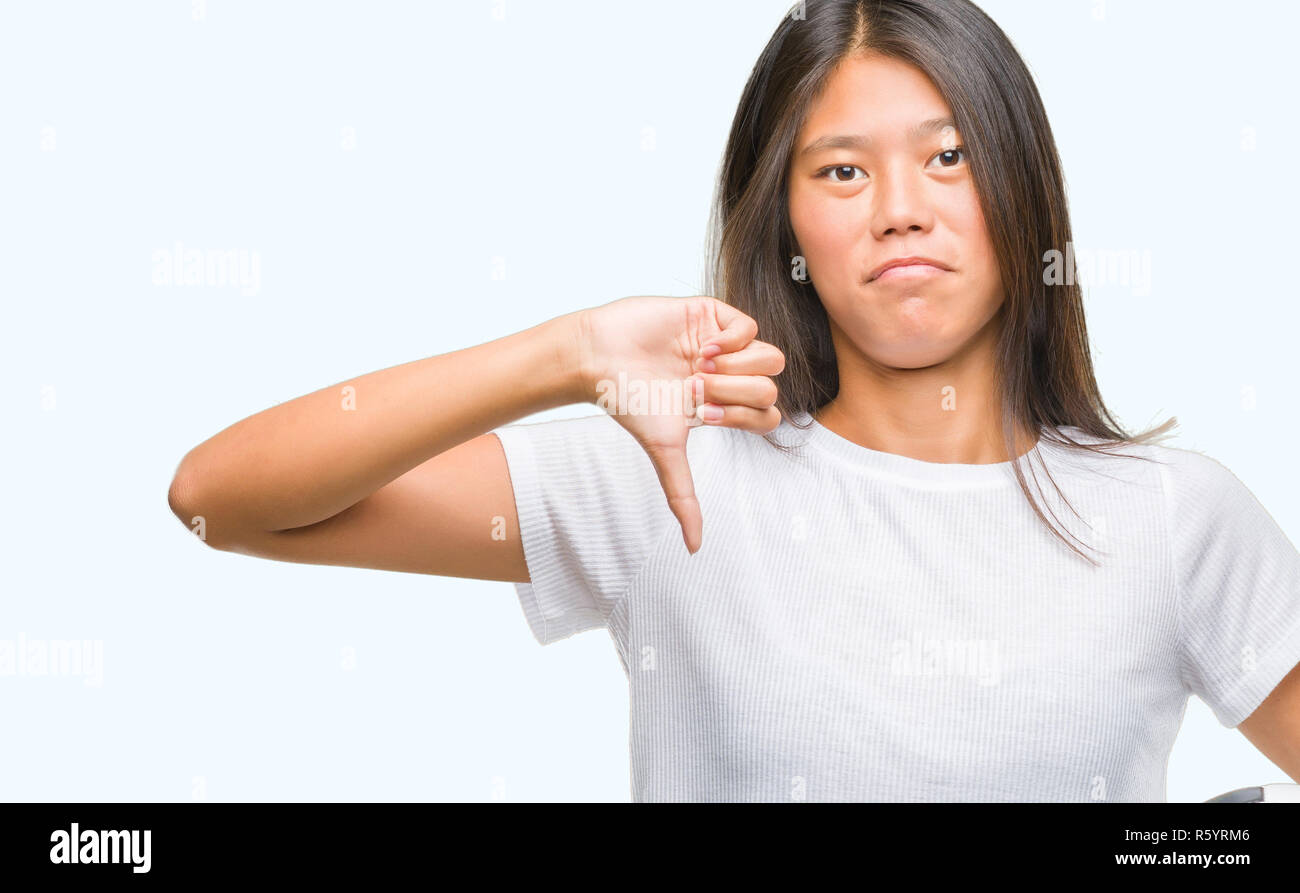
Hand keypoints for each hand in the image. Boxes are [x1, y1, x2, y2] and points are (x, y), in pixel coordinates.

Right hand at [575, 296, 784, 553]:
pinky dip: (731, 340)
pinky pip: (751, 326)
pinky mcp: (714, 315)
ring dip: (737, 367)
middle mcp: (729, 376)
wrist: (600, 358)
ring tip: (698, 366)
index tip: (703, 415)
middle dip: (734, 393)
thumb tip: (694, 549)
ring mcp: (724, 345)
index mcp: (724, 405)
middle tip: (695, 388)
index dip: (742, 419)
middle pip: (770, 389)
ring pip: (770, 358)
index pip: (767, 418)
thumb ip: (684, 496)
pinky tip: (701, 347)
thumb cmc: (629, 402)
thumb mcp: (665, 452)